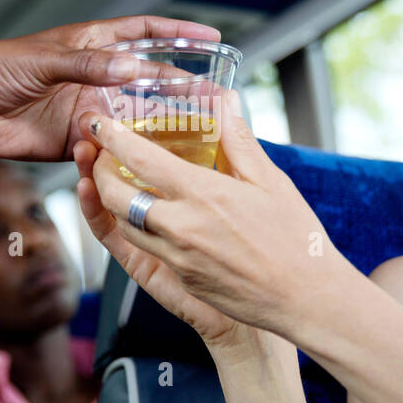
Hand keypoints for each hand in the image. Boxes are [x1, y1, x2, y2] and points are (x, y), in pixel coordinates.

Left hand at [0, 16, 219, 160]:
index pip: (142, 34)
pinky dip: (128, 154)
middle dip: (182, 87)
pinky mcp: (74, 142)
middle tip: (216, 98)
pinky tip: (150, 161)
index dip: (176, 35)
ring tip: (196, 134)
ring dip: (162, 126)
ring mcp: (86, 111)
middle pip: (149, 81)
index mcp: (89, 46)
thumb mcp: (42, 60)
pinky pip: (110, 149)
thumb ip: (88, 66)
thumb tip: (133, 67)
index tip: (210, 39)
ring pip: (135, 118)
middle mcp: (94, 78)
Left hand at [75, 89, 354, 342]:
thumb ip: (239, 141)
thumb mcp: (271, 181)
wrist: (304, 299)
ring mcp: (177, 257)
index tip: (98, 124)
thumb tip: (226, 102)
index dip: (111, 138)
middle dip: (98, 171)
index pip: (140, 158)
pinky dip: (134, 226)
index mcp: (203, 194)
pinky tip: (145, 214)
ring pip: (123, 225)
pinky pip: (144, 248)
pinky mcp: (181, 278)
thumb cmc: (295, 240)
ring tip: (115, 180)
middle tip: (99, 154)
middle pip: (116, 195)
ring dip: (111, 201)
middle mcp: (181, 227)